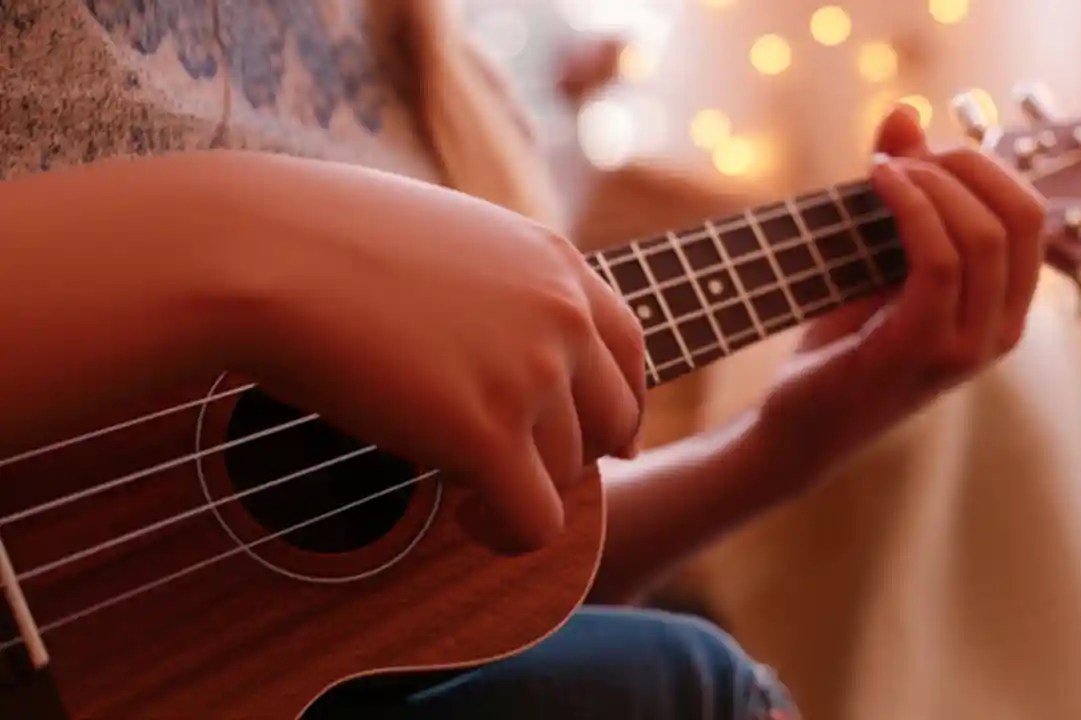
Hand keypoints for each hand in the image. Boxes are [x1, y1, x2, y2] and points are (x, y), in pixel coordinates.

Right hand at [213, 153, 643, 549]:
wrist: (260, 252)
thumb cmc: (322, 238)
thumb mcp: (444, 235)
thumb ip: (496, 281)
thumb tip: (497, 335)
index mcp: (552, 261)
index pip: (629, 346)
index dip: (619, 401)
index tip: (604, 441)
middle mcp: (561, 315)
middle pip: (613, 419)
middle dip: (576, 456)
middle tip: (520, 472)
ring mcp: (531, 373)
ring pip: (568, 476)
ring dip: (523, 492)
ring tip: (465, 491)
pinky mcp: (487, 435)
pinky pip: (538, 522)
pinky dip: (507, 534)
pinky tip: (464, 516)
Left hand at [755, 105, 1045, 485]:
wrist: (800, 424)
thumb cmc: (842, 343)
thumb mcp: (877, 259)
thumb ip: (901, 193)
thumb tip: (905, 111)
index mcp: (1004, 309)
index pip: (1032, 214)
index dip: (986, 166)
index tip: (926, 150)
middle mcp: (1000, 331)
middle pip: (1021, 216)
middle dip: (966, 166)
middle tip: (905, 154)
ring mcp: (967, 346)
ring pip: (983, 235)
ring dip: (932, 183)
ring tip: (881, 168)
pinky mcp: (923, 350)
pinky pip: (939, 260)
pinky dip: (911, 208)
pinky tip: (877, 184)